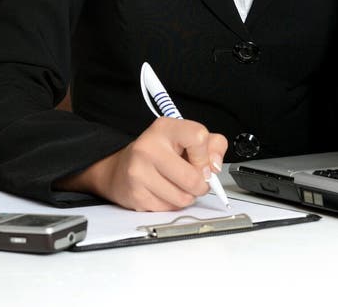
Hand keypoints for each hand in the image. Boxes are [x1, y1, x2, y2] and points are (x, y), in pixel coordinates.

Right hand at [55, 117, 227, 211]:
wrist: (121, 168)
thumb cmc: (160, 152)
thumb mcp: (186, 138)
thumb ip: (212, 145)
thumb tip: (216, 166)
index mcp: (165, 127)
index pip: (199, 137)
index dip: (206, 155)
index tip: (202, 161)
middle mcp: (149, 147)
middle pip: (193, 177)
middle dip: (201, 184)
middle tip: (196, 180)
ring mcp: (139, 172)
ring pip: (183, 198)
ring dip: (187, 196)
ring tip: (177, 185)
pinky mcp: (136, 195)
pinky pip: (169, 209)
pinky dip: (172, 205)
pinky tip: (164, 192)